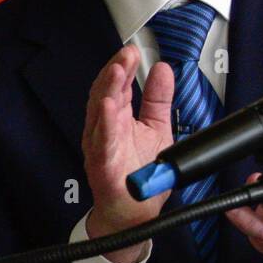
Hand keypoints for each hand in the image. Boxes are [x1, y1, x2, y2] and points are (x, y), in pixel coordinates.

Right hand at [82, 44, 175, 262]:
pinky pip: (103, 145)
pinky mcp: (103, 168)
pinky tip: (109, 109)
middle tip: (126, 55)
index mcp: (117, 119)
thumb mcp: (156, 128)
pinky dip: (105, 126)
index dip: (123, 67)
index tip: (132, 51)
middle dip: (115, 72)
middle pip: (105, 94)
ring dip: (107, 91)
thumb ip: (158, 100)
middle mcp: (106, 130)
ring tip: (116, 72)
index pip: (118, 86)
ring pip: (100, 115)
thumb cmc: (139, 173)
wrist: (134, 212)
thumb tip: (163, 70)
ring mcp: (102, 148)